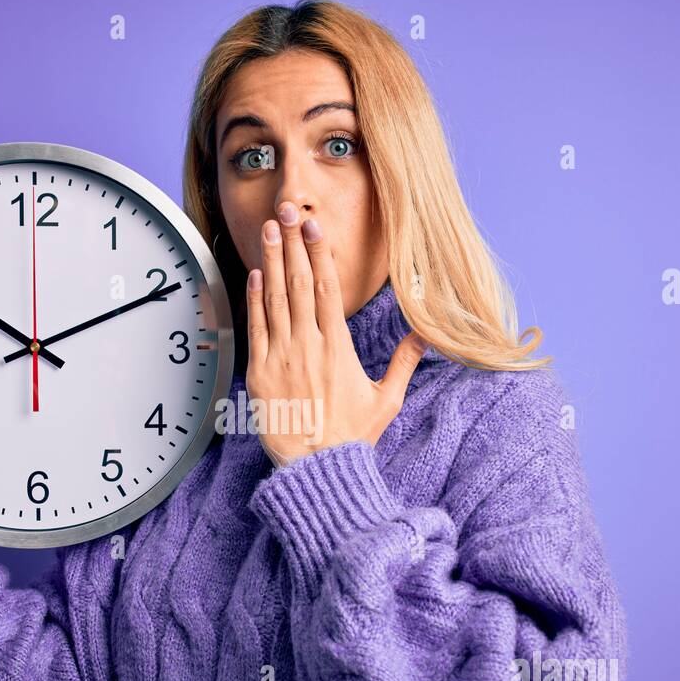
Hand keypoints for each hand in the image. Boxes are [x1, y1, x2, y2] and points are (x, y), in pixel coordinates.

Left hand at [245, 201, 425, 467]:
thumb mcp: (386, 400)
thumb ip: (403, 364)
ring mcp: (281, 357)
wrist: (317, 468)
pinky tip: (255, 274)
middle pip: (299, 283)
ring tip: (270, 231)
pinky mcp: (260, 373)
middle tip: (288, 212)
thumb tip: (425, 336)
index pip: (327, 288)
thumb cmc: (352, 437)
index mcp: (338, 347)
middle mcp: (308, 345)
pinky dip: (255, 299)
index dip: (320, 253)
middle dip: (294, 244)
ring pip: (275, 299)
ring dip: (272, 262)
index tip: (315, 227)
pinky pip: (256, 327)